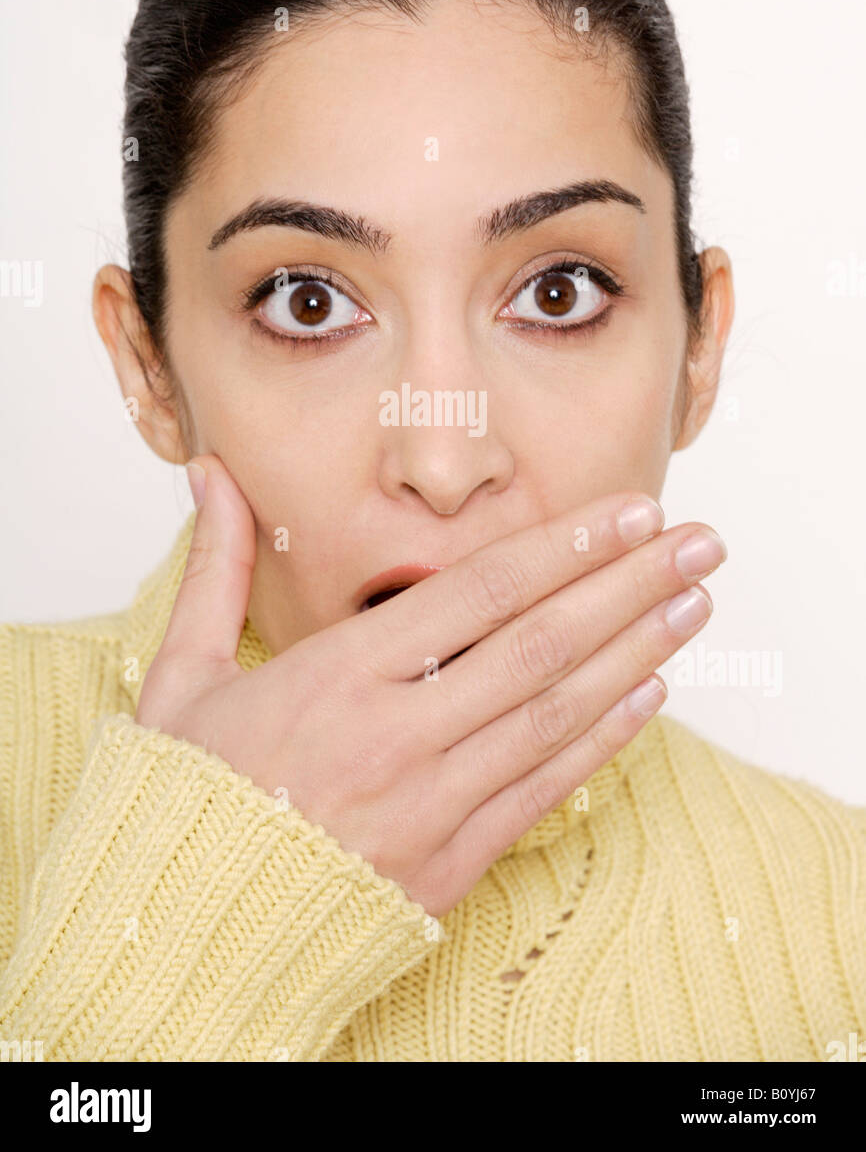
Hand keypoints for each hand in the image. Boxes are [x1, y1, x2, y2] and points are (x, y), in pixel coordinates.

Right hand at [135, 455, 724, 916]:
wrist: (181, 931)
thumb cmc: (188, 795)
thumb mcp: (184, 674)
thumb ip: (215, 567)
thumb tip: (208, 472)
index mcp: (337, 674)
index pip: (480, 592)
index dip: (566, 547)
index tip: (630, 513)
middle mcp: (396, 732)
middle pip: (540, 643)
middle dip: (629, 585)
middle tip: (699, 544)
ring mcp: (429, 802)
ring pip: (556, 712)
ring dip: (636, 652)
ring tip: (693, 605)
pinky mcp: (448, 861)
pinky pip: (544, 789)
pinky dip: (603, 739)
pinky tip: (650, 695)